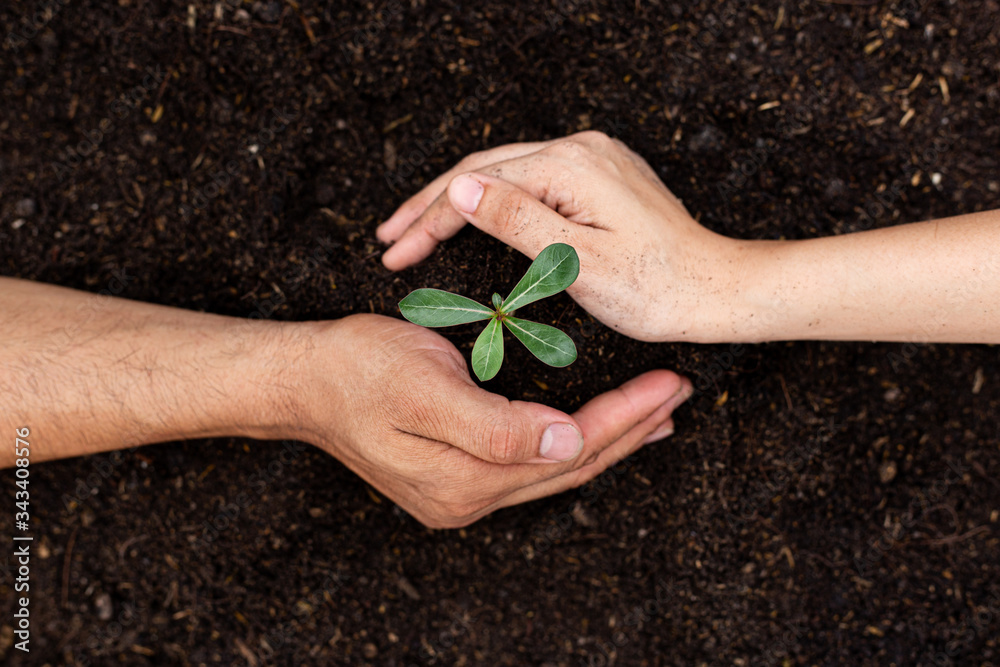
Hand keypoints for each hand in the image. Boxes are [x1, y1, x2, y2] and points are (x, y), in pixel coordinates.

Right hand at [291, 314, 690, 527]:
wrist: (303, 383)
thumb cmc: (357, 370)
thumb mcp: (423, 386)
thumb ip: (494, 425)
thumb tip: (566, 445)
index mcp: (464, 479)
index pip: (568, 451)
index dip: (622, 416)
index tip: (666, 383)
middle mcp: (467, 498)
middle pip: (570, 467)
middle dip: (629, 429)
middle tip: (677, 392)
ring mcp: (460, 494)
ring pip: (553, 470)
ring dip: (608, 440)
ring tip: (654, 416)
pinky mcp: (454, 478)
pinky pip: (529, 465)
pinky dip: (569, 444)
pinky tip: (589, 429)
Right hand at [377, 131, 746, 342]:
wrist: (719, 290)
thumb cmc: (657, 289)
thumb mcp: (577, 263)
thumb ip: (515, 220)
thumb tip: (458, 189)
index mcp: (571, 166)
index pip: (478, 185)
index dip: (430, 220)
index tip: (394, 253)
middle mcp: (581, 149)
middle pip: (485, 169)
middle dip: (431, 204)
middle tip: (389, 238)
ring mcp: (593, 159)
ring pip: (506, 172)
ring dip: (459, 200)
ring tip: (416, 228)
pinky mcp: (600, 177)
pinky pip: (532, 179)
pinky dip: (495, 200)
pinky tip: (472, 215)